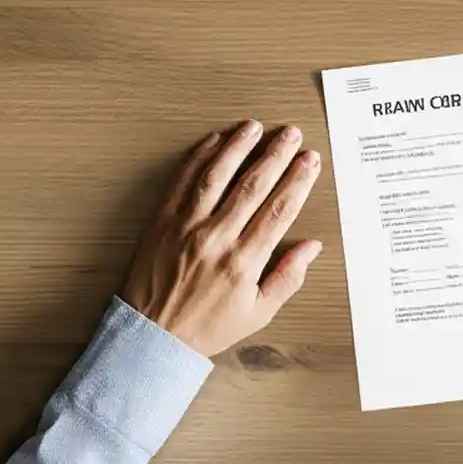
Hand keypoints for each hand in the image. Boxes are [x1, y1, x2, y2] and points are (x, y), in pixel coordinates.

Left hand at [121, 120, 323, 356]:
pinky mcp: (162, 221)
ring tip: (255, 127)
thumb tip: (312, 246)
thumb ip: (288, 278)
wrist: (151, 336)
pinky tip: (215, 141)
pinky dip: (198, 157)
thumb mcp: (258, 313)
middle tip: (291, 133)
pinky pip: (183, 182)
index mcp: (244, 262)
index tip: (310, 160)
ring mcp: (186, 227)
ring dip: (238, 147)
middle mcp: (216, 239)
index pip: (279, 210)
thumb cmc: (207, 327)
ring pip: (217, 176)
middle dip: (276, 155)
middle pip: (253, 186)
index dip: (298, 181)